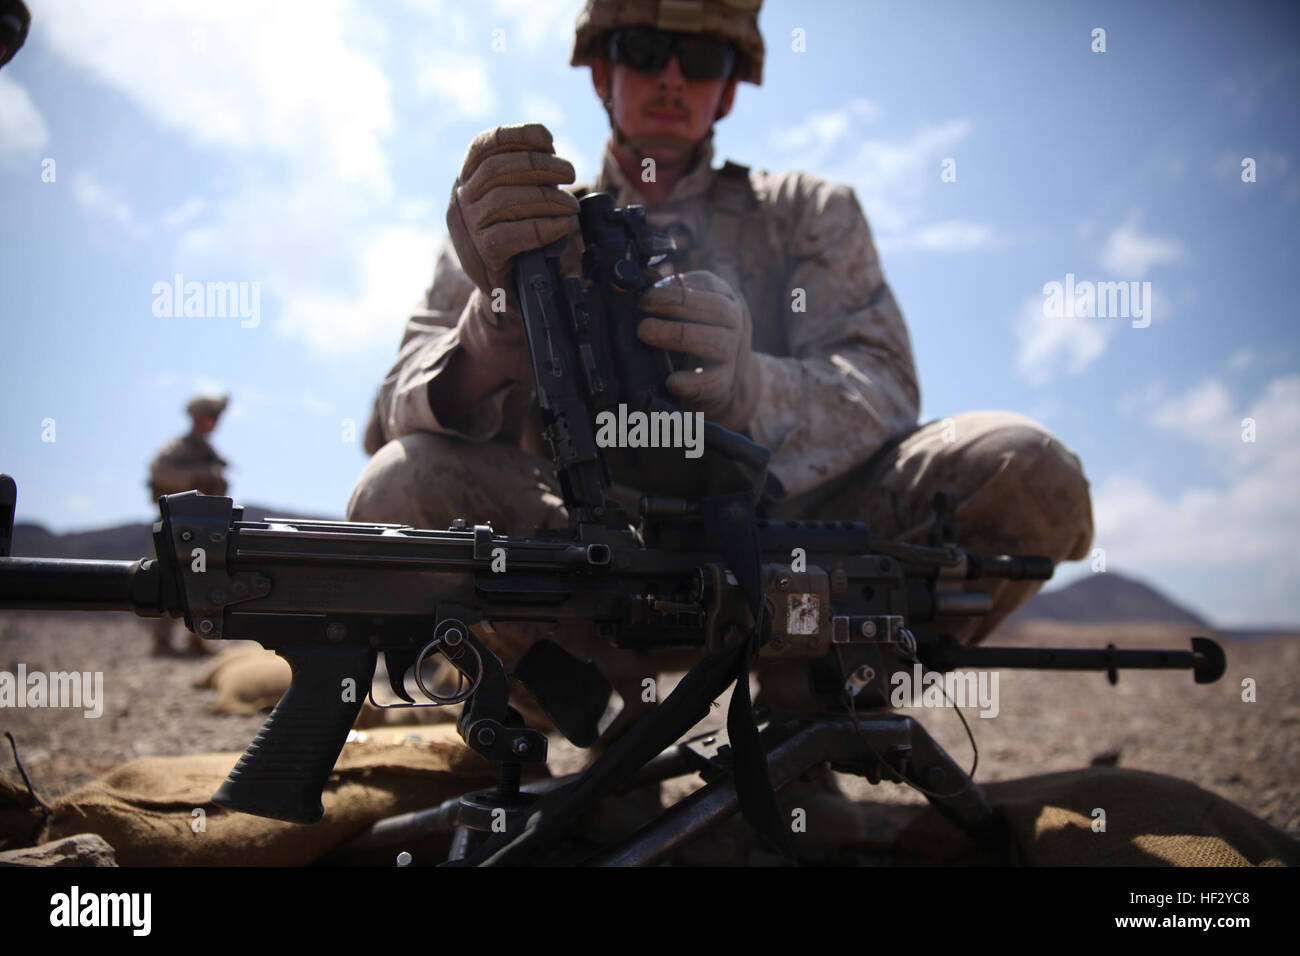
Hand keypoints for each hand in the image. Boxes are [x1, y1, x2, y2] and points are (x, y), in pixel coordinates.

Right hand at [446, 123, 579, 297]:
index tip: (548, 140)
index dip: (517, 135)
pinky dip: (544, 227)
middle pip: (497, 168)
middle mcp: (461, 200)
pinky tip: (563, 225)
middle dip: (540, 165)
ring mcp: (467, 229)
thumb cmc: (517, 237)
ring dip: (547, 198)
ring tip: (572, 206)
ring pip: (505, 200)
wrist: (507, 290)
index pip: (484, 145)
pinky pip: (513, 235)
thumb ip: (524, 176)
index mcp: (466, 179)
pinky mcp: (482, 255)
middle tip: (571, 173)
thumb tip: (551, 153)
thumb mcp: (514, 200)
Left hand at [636, 271, 760, 432]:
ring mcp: (733, 353)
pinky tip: (671, 381)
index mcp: (726, 298)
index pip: (706, 283)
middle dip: (674, 304)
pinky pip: (712, 382)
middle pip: (715, 308)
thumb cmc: (696, 339)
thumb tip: (638, 283)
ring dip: (677, 334)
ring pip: (714, 341)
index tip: (645, 295)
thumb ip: (669, 298)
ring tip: (644, 332)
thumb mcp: (689, 313)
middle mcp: (735, 323)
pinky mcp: (726, 383)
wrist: (727, 383)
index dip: (673, 287)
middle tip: (641, 307)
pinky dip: (691, 382)